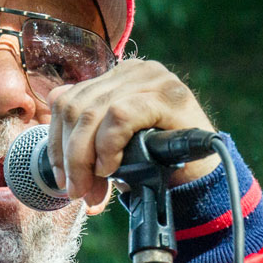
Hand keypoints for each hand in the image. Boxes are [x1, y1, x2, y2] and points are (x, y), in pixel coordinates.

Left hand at [46, 59, 219, 213]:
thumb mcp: (117, 147)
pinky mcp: (167, 94)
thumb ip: (89, 134)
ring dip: (84, 159)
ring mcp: (152, 79)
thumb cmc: (161, 164)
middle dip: (70, 157)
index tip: (62, 178)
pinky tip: (112, 167)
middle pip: (76, 107)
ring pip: (93, 113)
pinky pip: (120, 116)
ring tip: (92, 188)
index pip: (69, 100)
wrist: (206, 178)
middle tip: (77, 191)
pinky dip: (108, 146)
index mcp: (119, 77)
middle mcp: (135, 71)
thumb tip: (55, 128)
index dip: (56, 142)